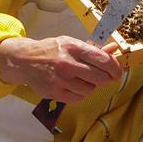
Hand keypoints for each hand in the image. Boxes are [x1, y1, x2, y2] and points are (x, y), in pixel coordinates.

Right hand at [0, 36, 122, 102]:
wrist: (25, 60)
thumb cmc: (52, 50)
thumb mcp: (71, 43)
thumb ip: (93, 49)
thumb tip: (113, 49)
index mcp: (73, 47)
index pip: (102, 60)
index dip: (115, 68)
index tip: (117, 71)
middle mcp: (67, 63)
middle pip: (100, 78)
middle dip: (106, 78)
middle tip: (105, 77)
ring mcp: (60, 80)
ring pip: (90, 89)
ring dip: (91, 86)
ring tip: (83, 79)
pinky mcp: (55, 93)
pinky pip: (79, 98)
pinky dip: (81, 94)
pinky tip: (75, 86)